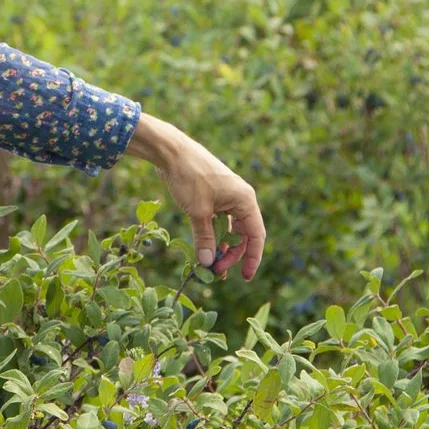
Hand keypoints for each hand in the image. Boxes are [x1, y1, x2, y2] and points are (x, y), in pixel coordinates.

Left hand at [126, 114, 266, 279]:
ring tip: (209, 264)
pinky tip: (204, 247)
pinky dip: (213, 235)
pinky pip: (219, 221)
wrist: (171, 152)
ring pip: (230, 230)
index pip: (256, 236)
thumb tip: (208, 263)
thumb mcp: (198, 211)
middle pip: (244, 235)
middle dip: (232, 255)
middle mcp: (240, 199)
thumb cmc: (189, 177)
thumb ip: (205, 239)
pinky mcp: (214, 196)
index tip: (245, 277)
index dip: (252, 258)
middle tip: (215, 271)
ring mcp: (227, 197)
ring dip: (221, 247)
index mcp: (245, 200)